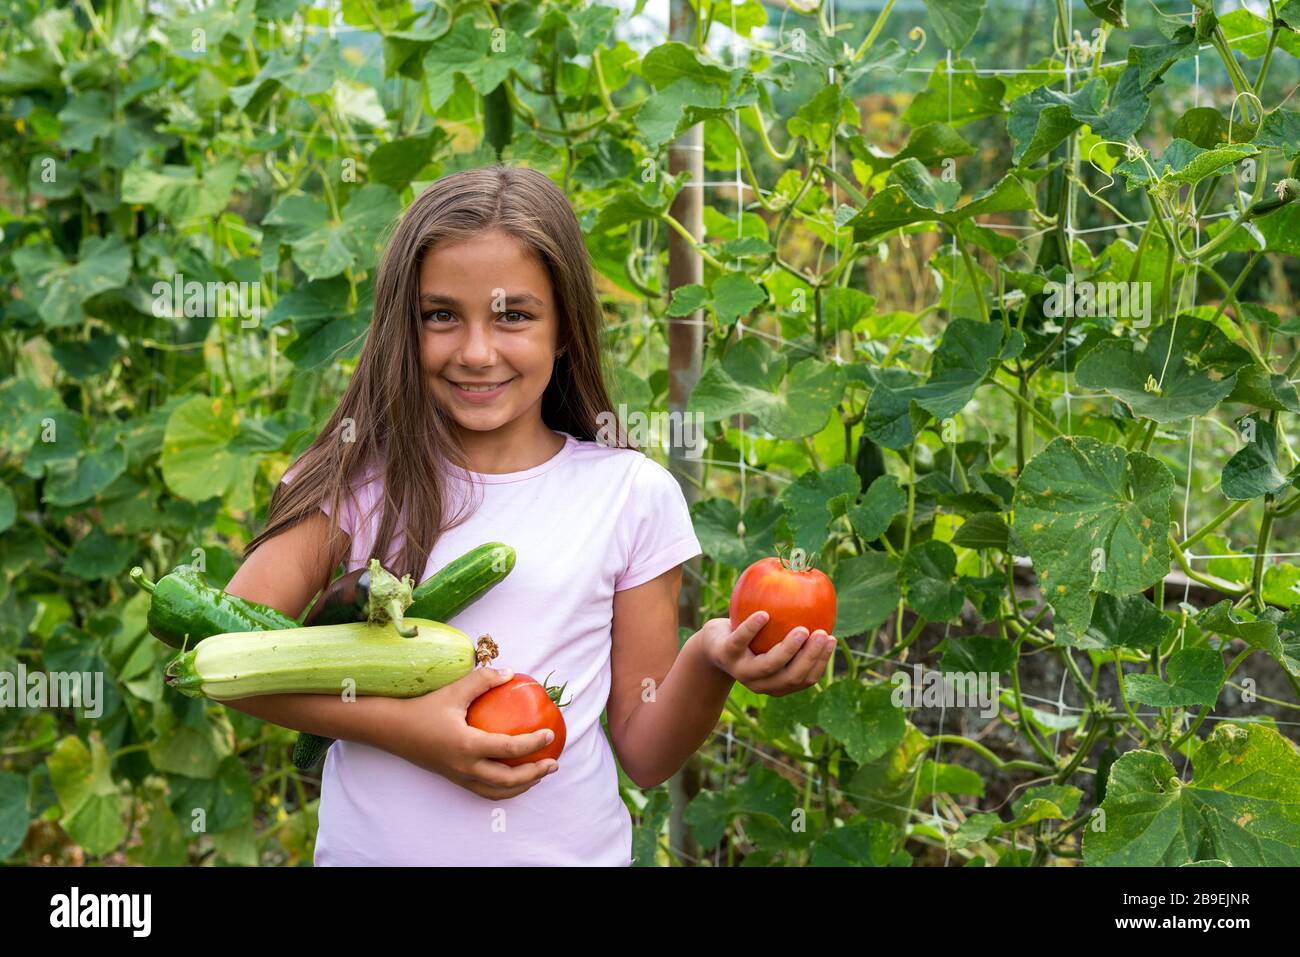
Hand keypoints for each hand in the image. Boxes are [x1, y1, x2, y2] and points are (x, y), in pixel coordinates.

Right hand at [386, 667, 558, 798]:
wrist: (393, 730)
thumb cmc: (424, 708)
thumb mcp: (454, 691)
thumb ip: (483, 680)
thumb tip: (510, 673)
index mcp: (468, 746)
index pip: (509, 749)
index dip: (534, 743)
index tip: (550, 734)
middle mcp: (465, 767)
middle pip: (508, 780)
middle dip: (535, 774)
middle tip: (553, 762)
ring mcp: (459, 777)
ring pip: (498, 791)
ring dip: (522, 786)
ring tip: (539, 774)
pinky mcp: (455, 779)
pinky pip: (485, 790)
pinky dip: (504, 788)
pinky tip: (514, 777)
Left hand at [699, 611, 835, 696]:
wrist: (712, 645)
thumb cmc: (753, 641)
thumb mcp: (774, 641)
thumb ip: (796, 636)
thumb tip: (827, 611)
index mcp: (777, 684)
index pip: (806, 679)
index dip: (821, 661)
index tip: (831, 639)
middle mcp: (761, 683)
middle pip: (791, 676)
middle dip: (810, 657)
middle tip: (822, 633)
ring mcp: (742, 671)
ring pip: (769, 666)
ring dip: (788, 649)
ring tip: (802, 629)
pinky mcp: (725, 654)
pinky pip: (741, 641)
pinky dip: (752, 628)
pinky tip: (764, 615)